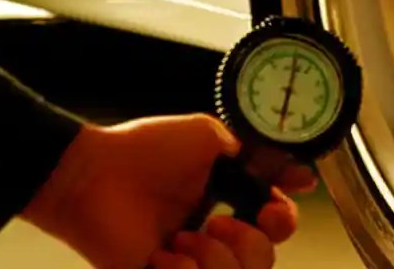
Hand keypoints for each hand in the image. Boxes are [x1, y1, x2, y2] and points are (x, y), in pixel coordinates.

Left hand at [22, 114, 317, 268]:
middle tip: (218, 223)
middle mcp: (213, 237)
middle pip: (264, 260)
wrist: (93, 173)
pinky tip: (161, 254)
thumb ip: (253, 156)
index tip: (271, 209)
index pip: (275, 226)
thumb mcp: (209, 138)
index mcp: (228, 202)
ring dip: (214, 259)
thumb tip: (300, 174)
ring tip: (181, 238)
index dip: (283, 221)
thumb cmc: (145, 150)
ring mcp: (189, 262)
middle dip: (249, 243)